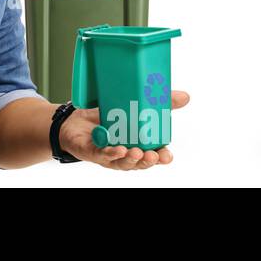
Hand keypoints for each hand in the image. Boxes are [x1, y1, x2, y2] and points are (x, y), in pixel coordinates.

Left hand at [58, 91, 190, 169]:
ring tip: (137, 152)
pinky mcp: (93, 152)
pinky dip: (110, 153)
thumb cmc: (107, 118)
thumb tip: (185, 97)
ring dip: (130, 159)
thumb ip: (159, 102)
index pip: (154, 156)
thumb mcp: (133, 106)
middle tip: (153, 155)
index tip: (168, 156)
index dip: (162, 158)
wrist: (74, 119)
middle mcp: (125, 154)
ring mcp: (109, 155)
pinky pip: (102, 155)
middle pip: (139, 163)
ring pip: (122, 162)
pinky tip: (117, 149)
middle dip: (147, 161)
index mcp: (138, 145)